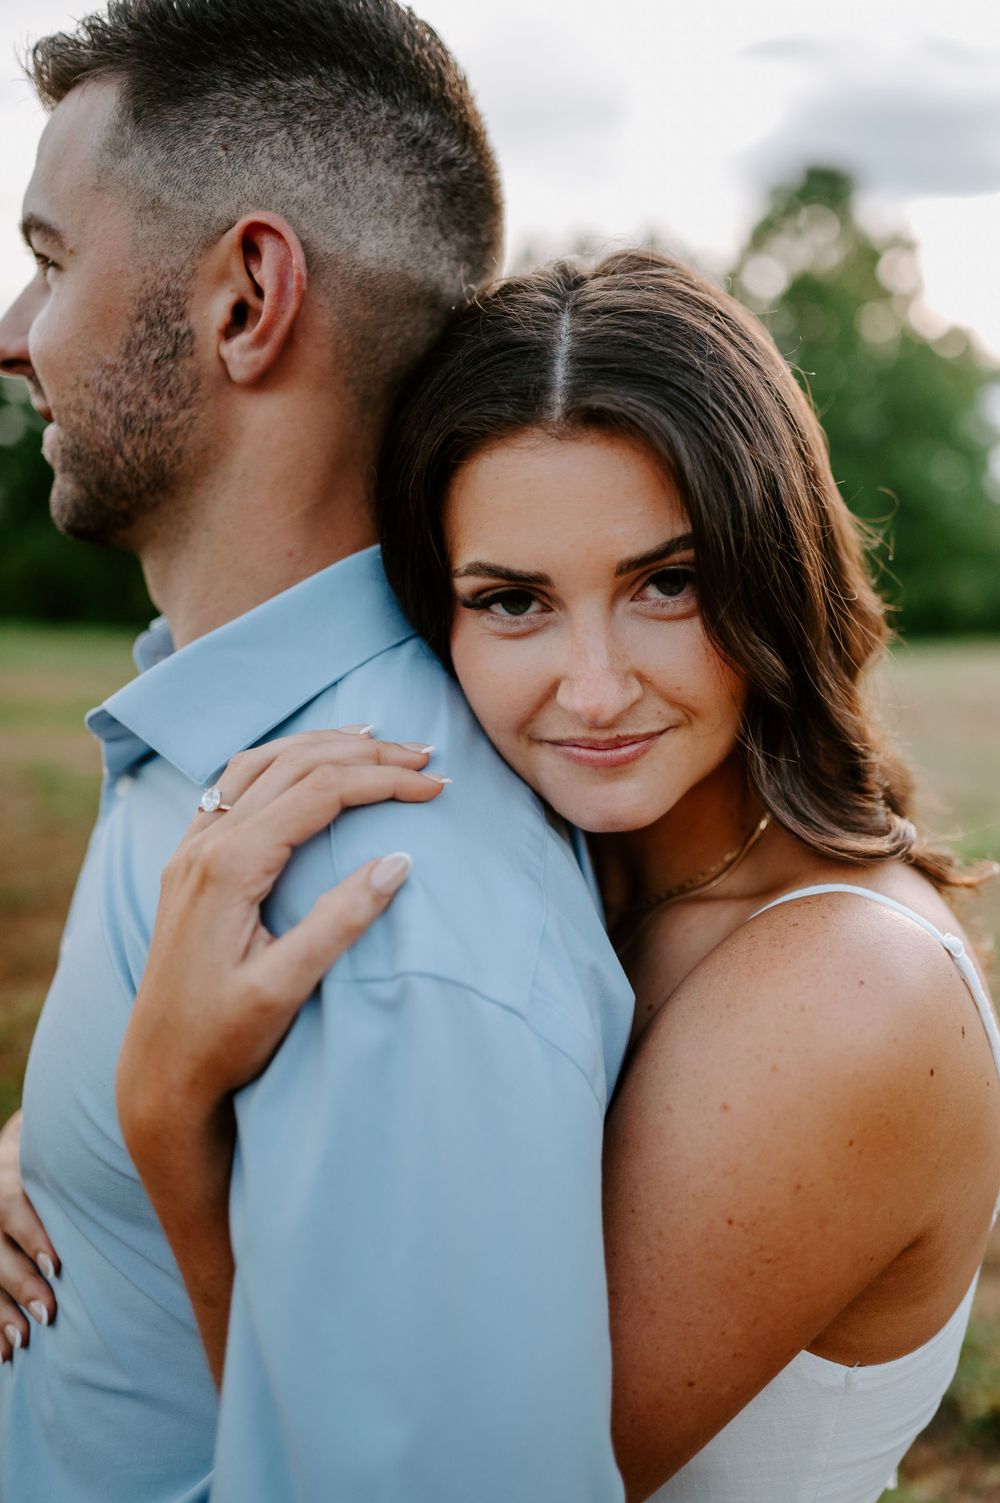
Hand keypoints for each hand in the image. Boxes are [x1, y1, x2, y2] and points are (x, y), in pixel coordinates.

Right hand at [0, 1110, 59, 1360]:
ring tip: (23, 1342)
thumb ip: (75, 1144)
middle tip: (48, 1313)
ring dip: (1, 1312)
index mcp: (9, 1172)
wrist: (11, 1148)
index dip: (32, 1236)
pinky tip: (6, 1356)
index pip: (14, 1205)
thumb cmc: (51, 1145)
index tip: (57, 1265)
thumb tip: (130, 1133)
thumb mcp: (52, 1138)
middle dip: (20, 1284)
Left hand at [116, 729, 445, 1140]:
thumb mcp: (285, 990)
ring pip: (260, 763)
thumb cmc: (222, 1040)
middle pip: (294, 766)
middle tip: (425, 757)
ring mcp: (190, 850)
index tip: (436, 788)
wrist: (158, 1072)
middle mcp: (204, 845)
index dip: (383, 781)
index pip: (319, 793)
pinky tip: (305, 763)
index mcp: (229, 867)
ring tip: (375, 739)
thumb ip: (339, 922)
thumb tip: (399, 862)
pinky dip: (281, 759)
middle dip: (365, 754)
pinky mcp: (188, 863)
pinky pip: (234, 784)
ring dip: (321, 745)